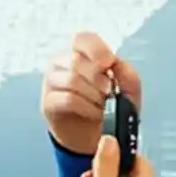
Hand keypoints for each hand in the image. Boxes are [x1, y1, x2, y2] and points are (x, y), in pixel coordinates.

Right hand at [40, 31, 142, 154]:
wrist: (95, 137)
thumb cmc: (109, 108)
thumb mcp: (128, 92)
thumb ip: (128, 75)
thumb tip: (117, 64)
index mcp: (81, 55)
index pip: (83, 39)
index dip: (96, 49)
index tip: (109, 63)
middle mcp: (62, 64)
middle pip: (76, 60)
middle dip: (98, 78)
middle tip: (110, 92)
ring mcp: (52, 83)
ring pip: (70, 79)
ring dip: (93, 94)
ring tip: (103, 106)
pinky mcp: (48, 103)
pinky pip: (66, 99)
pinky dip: (86, 107)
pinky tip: (95, 114)